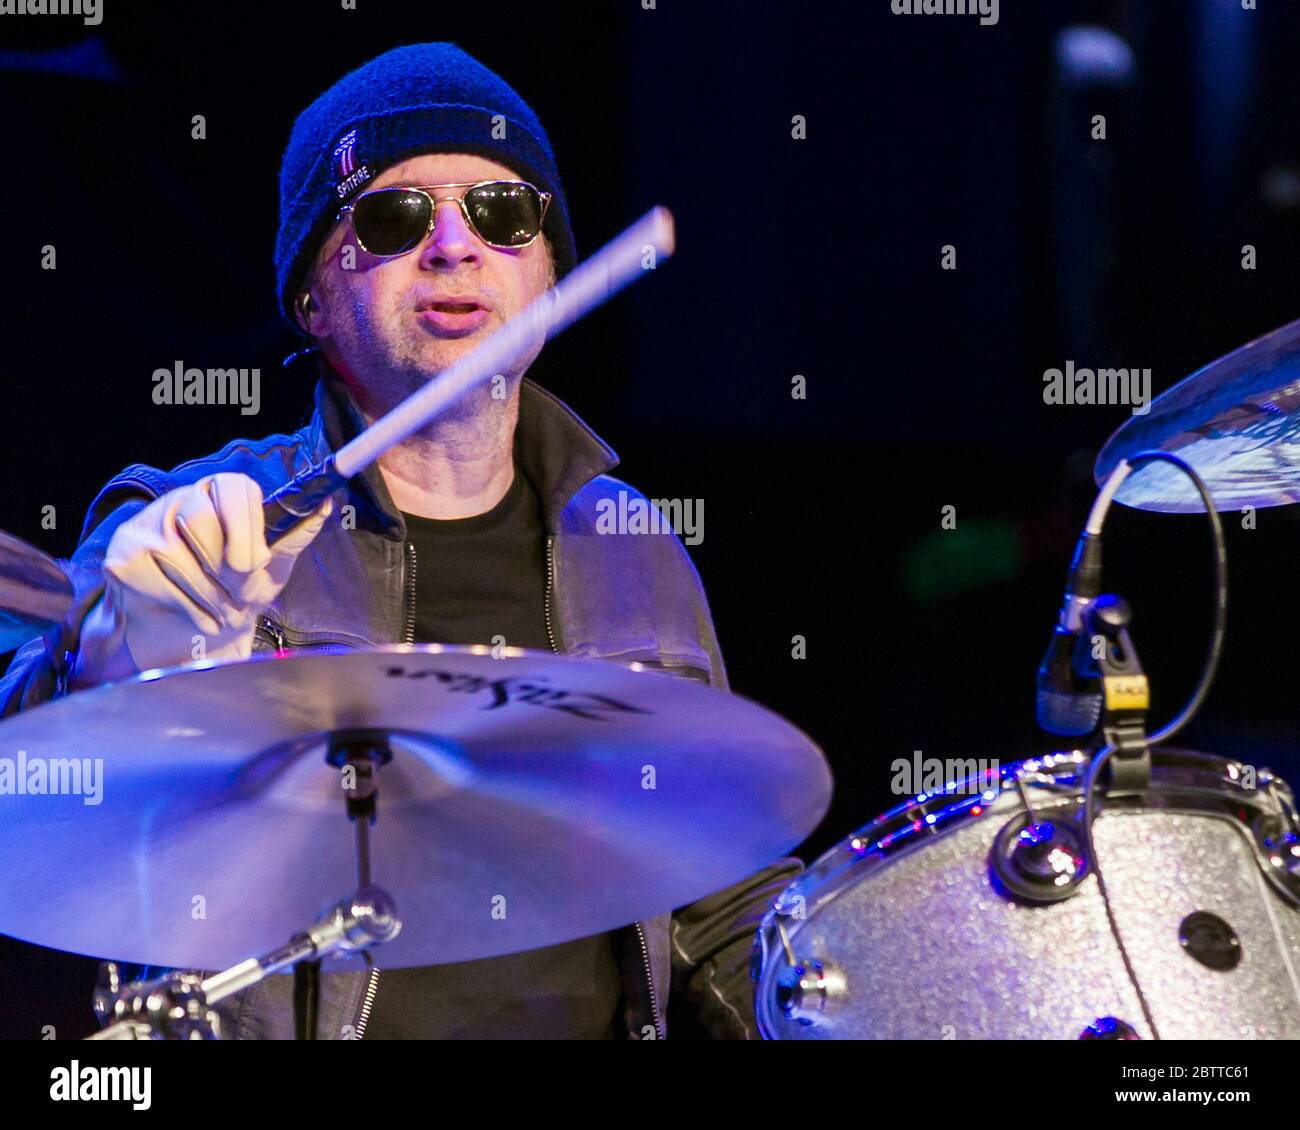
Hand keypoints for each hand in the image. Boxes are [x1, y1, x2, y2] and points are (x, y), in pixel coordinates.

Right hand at [74, 473, 330, 681]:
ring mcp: (146, 526)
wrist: (188, 627)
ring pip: (182, 557)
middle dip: (229, 569)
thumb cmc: (235, 585)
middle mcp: (180, 500)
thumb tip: (324, 505)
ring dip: (214, 596)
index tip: (255, 563)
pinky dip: (191, 610)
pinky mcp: (124, 558)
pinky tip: (203, 616)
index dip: (247, 527)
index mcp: (220, 492)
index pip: (234, 487)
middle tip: (242, 593)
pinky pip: (161, 584)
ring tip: (227, 610)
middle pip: (203, 522)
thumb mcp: (272, 564)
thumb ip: (294, 536)